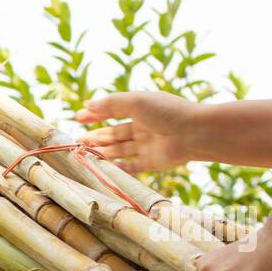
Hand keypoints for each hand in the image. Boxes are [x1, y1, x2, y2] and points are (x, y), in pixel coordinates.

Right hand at [75, 91, 199, 172]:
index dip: (96, 115)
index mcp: (141, 110)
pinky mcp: (151, 163)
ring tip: (84, 152)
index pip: (113, 112)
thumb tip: (86, 105)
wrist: (194, 133)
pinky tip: (102, 168)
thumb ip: (110, 104)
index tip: (78, 117)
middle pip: (114, 134)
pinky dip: (117, 168)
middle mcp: (143, 128)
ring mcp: (147, 146)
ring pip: (119, 150)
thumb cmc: (166, 112)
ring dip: (102, 151)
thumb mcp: (135, 102)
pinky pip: (130, 166)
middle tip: (77, 140)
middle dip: (96, 136)